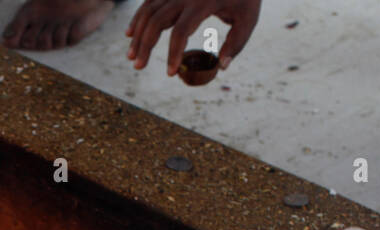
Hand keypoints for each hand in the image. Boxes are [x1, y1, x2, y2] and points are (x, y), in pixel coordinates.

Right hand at [125, 0, 260, 74]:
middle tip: (138, 67)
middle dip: (145, 46)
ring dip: (137, 35)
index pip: (180, 32)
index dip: (172, 54)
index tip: (170, 73)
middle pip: (156, 21)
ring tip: (132, 57)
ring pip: (148, 12)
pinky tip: (130, 34)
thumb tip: (221, 67)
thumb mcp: (248, 19)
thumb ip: (236, 43)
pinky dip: (137, 18)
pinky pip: (148, 3)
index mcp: (203, 3)